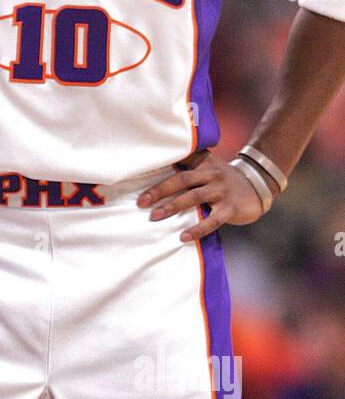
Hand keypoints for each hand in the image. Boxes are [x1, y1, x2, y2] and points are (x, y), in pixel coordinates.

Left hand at [137, 149, 267, 241]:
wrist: (259, 184)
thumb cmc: (224, 179)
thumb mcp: (209, 165)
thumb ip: (189, 166)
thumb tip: (157, 171)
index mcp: (203, 163)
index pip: (179, 161)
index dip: (160, 166)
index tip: (138, 175)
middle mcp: (211, 174)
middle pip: (182, 179)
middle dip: (160, 190)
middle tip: (141, 201)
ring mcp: (221, 190)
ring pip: (194, 197)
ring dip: (173, 206)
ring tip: (155, 216)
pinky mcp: (230, 208)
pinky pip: (212, 220)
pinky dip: (197, 229)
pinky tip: (183, 237)